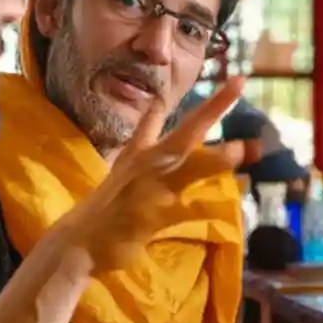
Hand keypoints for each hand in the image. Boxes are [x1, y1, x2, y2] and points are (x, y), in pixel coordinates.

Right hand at [57, 77, 256, 271]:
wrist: (79, 239)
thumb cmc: (107, 205)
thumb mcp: (125, 164)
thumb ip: (145, 134)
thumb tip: (156, 103)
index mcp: (139, 152)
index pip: (155, 118)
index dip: (182, 94)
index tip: (209, 82)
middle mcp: (149, 162)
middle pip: (186, 130)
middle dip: (213, 107)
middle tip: (238, 84)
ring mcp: (154, 187)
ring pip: (192, 166)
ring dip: (218, 158)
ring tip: (244, 150)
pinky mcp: (156, 214)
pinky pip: (190, 209)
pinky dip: (208, 206)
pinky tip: (229, 204)